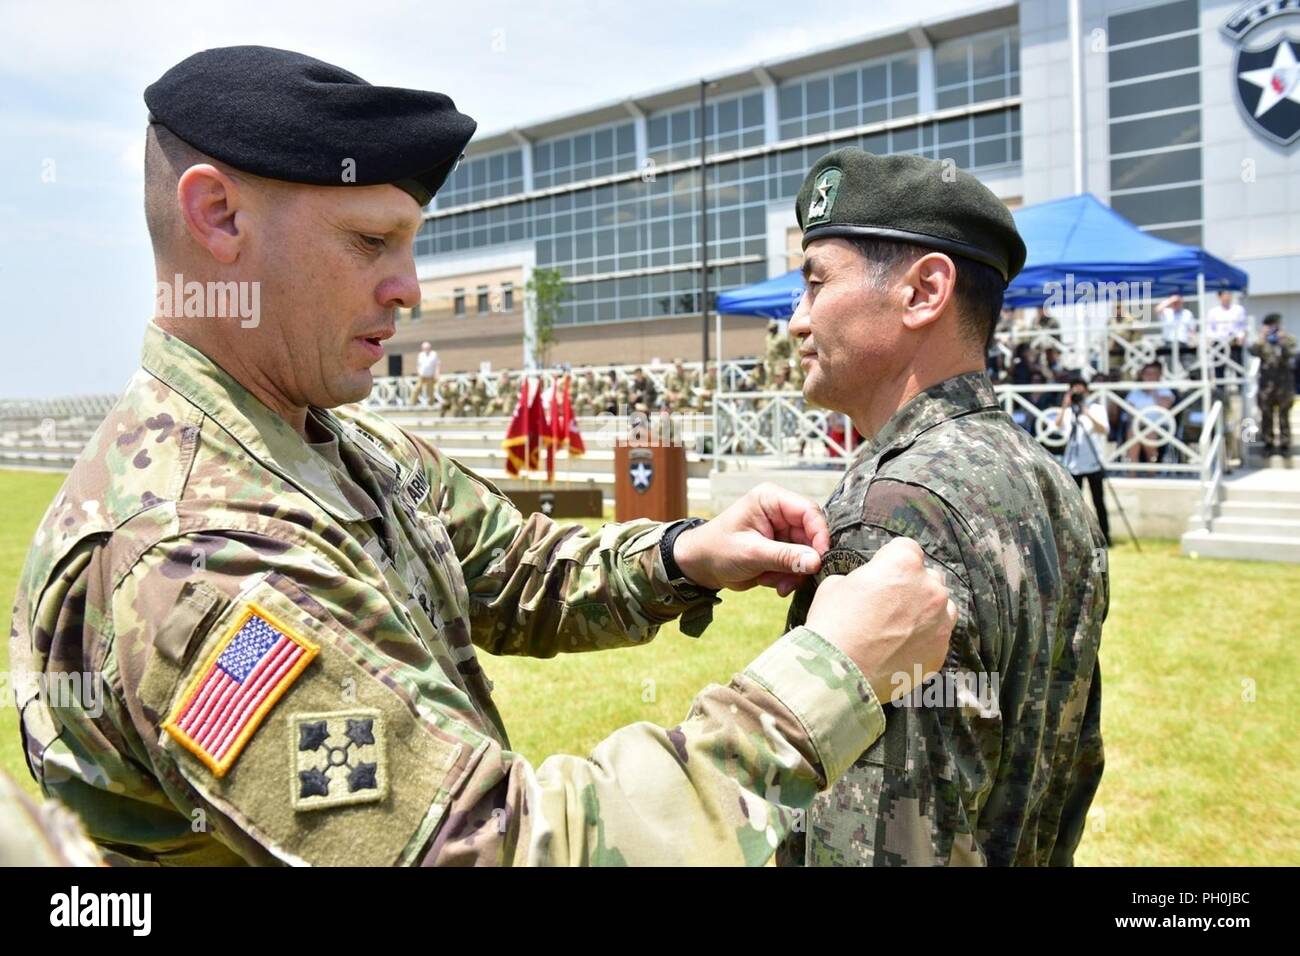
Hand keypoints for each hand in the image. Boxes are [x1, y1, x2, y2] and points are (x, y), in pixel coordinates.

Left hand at [672, 483, 829, 595]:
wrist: (699, 566)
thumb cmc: (716, 550)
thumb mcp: (751, 553)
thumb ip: (785, 556)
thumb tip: (815, 561)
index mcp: (771, 500)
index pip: (809, 511)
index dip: (819, 535)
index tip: (821, 558)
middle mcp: (780, 512)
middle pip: (811, 534)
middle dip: (804, 560)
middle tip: (794, 579)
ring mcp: (781, 531)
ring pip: (807, 552)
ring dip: (795, 572)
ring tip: (777, 584)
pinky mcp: (780, 548)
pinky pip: (798, 563)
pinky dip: (789, 576)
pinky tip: (772, 583)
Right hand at [805, 538, 955, 704]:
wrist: (839, 673)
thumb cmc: (833, 624)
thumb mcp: (835, 585)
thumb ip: (861, 579)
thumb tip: (866, 587)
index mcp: (903, 563)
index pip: (907, 548)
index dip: (892, 560)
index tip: (882, 572)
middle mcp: (930, 588)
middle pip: (928, 577)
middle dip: (912, 586)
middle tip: (889, 603)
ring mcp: (940, 621)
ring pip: (941, 607)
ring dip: (925, 611)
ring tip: (900, 627)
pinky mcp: (940, 651)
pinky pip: (937, 637)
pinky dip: (923, 639)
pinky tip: (900, 649)